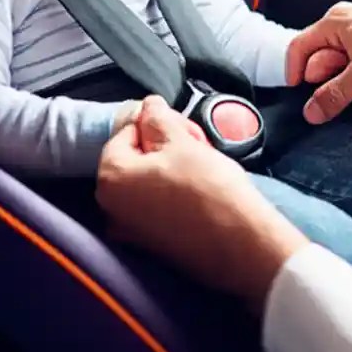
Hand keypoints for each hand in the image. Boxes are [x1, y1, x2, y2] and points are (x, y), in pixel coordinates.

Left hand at [96, 97, 308, 307]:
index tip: (183, 128)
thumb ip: (158, 118)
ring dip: (170, 169)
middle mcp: (109, 208)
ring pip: (145, 183)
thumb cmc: (209, 188)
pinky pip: (155, 207)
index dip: (156, 124)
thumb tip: (148, 105)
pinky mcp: (150, 246)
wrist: (242, 245)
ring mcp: (128, 231)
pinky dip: (172, 195)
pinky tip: (200, 192)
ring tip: (203, 167)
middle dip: (163, 147)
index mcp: (110, 178)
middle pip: (133, 159)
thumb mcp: (182, 142)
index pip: (126, 132)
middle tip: (197, 145)